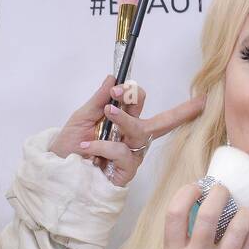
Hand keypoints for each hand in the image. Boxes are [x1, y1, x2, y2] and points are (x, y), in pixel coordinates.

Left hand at [48, 75, 204, 187]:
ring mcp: (131, 155)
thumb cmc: (70, 145)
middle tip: (189, 103)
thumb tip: (112, 77)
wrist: (58, 169)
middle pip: (160, 122)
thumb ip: (99, 99)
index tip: (116, 88)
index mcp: (124, 122)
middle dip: (180, 113)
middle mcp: (132, 138)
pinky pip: (123, 153)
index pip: (139, 103)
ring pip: (140, 132)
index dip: (133, 92)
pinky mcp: (126, 171)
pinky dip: (105, 146)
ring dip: (124, 119)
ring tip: (107, 113)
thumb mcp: (82, 117)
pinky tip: (88, 147)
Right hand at [158, 182, 248, 248]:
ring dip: (243, 211)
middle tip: (224, 190)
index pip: (175, 213)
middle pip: (209, 213)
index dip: (186, 192)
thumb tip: (197, 215)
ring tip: (243, 210)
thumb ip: (182, 246)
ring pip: (238, 227)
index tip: (196, 187)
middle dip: (220, 193)